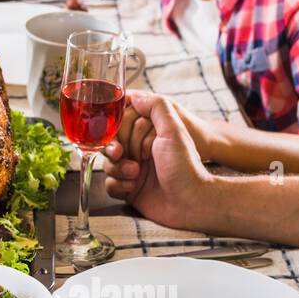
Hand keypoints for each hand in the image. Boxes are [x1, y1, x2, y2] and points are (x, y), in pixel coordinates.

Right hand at [101, 90, 212, 229]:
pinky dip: (117, 185)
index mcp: (149, 135)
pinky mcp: (129, 190)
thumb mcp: (173, 130)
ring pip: (107, 164)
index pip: (119, 126)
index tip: (120, 139)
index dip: (116, 132)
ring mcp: (133, 171)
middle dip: (115, 151)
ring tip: (135, 174)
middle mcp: (140, 151)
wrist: (191, 202)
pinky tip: (132, 188)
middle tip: (124, 155)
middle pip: (110, 145)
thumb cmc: (185, 166)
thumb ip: (156, 107)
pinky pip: (109, 185)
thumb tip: (135, 95)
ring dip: (117, 169)